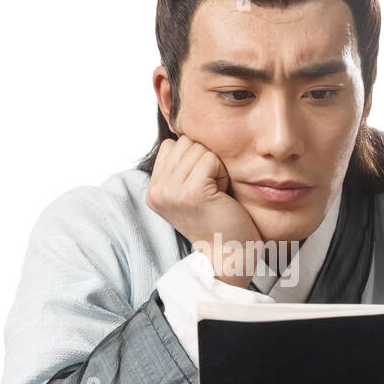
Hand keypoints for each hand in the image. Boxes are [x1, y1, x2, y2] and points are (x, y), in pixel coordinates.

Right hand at [144, 134, 262, 287]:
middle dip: (206, 161)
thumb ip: (181, 165)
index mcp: (153, 189)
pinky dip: (223, 174)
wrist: (230, 254)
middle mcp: (157, 190)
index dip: (194, 159)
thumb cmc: (218, 220)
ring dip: (215, 168)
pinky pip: (211, 159)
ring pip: (199, 148)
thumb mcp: (189, 190)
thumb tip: (183, 129)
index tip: (202, 188)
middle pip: (186, 142)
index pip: (172, 145)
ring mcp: (171, 191)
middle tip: (211, 192)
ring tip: (216, 194)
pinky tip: (222, 196)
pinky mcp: (191, 191)